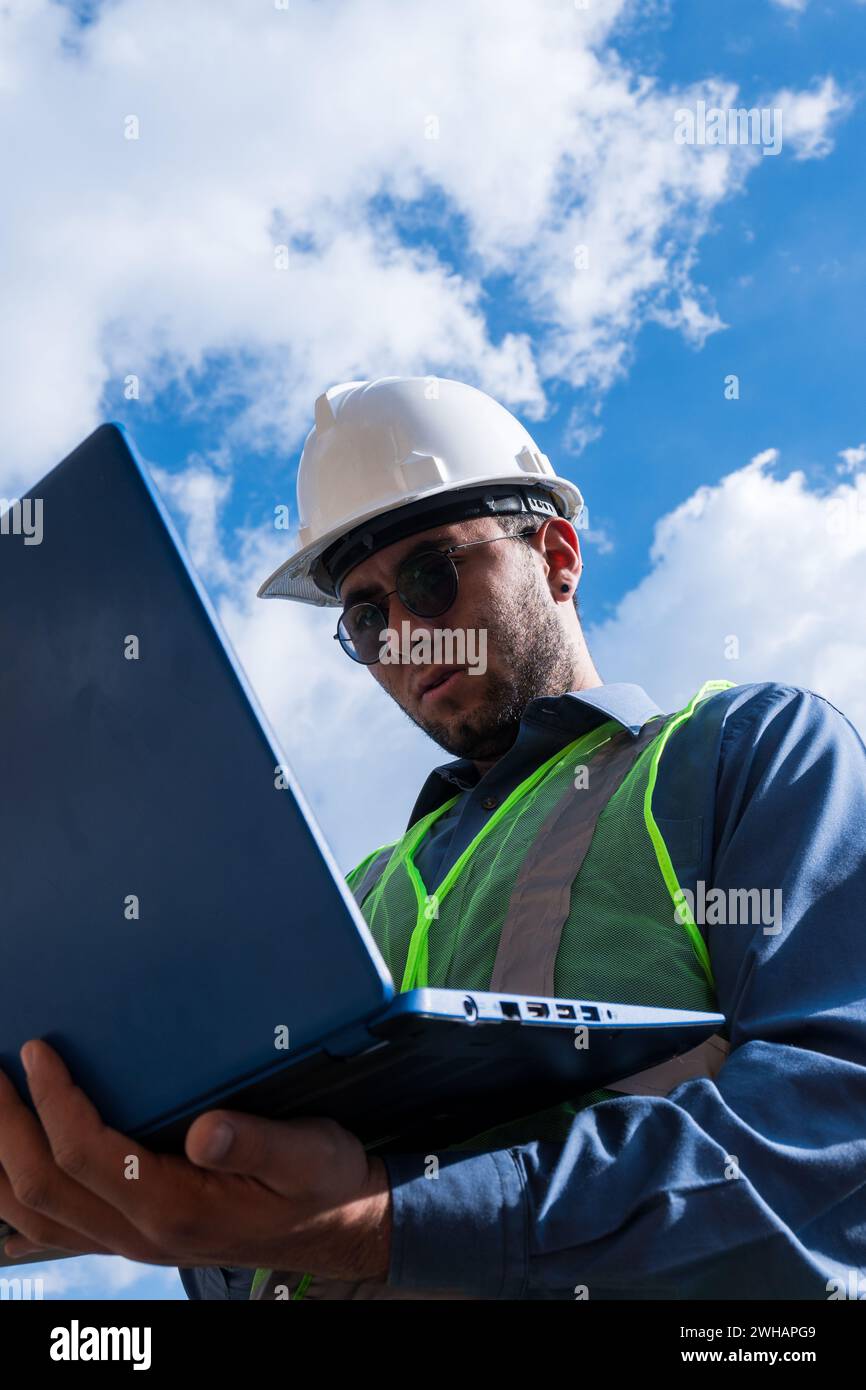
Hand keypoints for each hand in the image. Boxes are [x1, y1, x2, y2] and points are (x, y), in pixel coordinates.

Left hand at [0, 1039, 391, 1280]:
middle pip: (41, 1186)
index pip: (88, 1156)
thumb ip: (259, 1143)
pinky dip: (12, 1196)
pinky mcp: (128, 1235)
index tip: (37, 1051)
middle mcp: (141, 1233)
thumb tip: (205, 1131)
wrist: (333, 1228)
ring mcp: (128, 1241)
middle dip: (4, 1125)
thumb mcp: (310, 1154)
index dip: (55, 1102)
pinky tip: (5, 1164)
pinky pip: (48, 1228)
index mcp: (179, 1208)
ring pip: (31, 1215)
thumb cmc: (320, 1184)